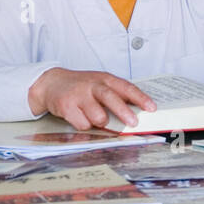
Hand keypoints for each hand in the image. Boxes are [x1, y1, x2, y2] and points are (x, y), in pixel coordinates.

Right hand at [28, 67, 155, 129]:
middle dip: (124, 112)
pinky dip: (85, 125)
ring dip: (101, 122)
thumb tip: (137, 111)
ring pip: (97, 116)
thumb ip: (116, 94)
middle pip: (111, 98)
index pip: (126, 87)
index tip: (152, 108)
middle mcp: (92, 85)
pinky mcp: (66, 106)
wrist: (51, 83)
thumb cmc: (81, 86)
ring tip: (97, 118)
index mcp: (105, 79)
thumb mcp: (100, 83)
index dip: (140, 98)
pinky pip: (82, 124)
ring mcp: (79, 95)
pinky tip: (80, 117)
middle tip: (133, 123)